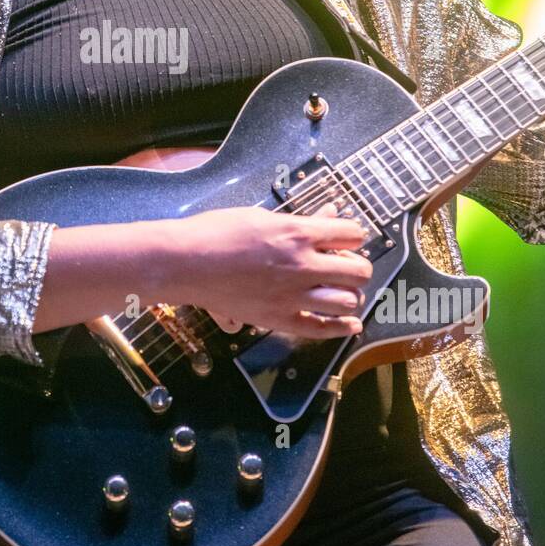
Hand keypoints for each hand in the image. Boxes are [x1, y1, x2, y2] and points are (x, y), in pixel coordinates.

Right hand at [170, 201, 371, 340]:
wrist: (186, 263)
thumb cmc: (217, 231)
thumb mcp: (262, 216)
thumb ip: (301, 221)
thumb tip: (329, 216)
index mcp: (298, 233)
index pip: (352, 235)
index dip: (353, 236)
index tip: (345, 239)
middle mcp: (302, 266)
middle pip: (358, 271)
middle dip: (356, 266)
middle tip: (343, 265)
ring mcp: (292, 296)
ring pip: (347, 301)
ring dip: (349, 295)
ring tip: (339, 291)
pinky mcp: (279, 319)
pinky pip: (322, 329)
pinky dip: (342, 328)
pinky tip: (350, 324)